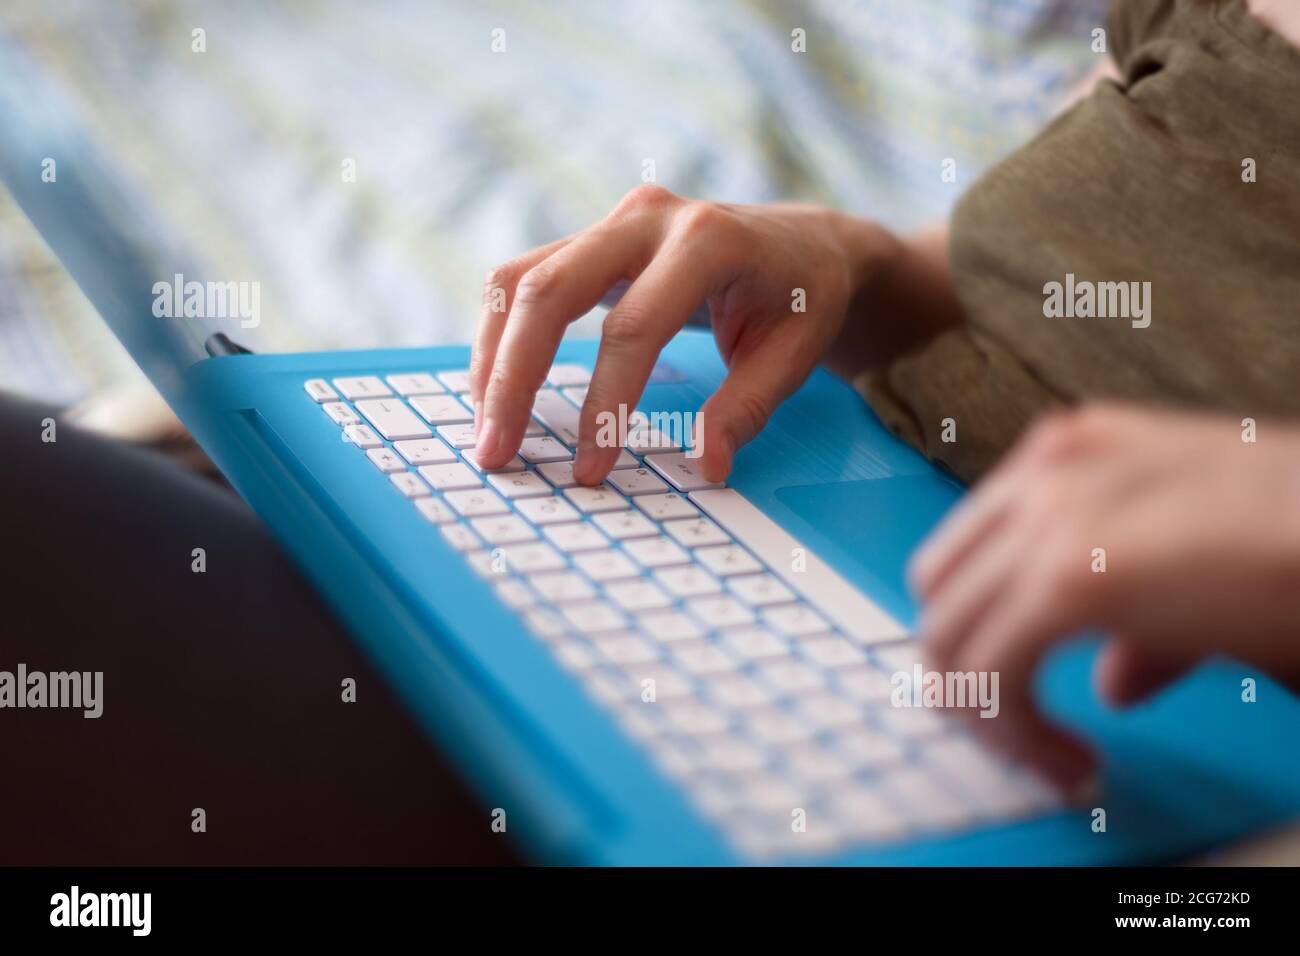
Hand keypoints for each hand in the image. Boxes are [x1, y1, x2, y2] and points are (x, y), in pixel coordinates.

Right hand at [469, 185, 895, 482]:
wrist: (805, 242)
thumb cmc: (804, 298)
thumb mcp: (796, 353)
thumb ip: (747, 408)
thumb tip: (706, 466)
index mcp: (707, 240)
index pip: (633, 328)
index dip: (605, 403)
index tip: (589, 470)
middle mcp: (648, 219)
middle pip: (550, 291)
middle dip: (514, 378)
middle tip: (496, 453)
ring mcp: (613, 222)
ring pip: (518, 279)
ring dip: (491, 357)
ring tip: (486, 428)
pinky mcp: (592, 240)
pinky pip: (523, 279)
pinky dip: (500, 335)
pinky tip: (496, 390)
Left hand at [909, 405, 1299, 788]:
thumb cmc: (1295, 548)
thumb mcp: (1199, 574)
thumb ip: (1138, 621)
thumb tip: (1110, 682)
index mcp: (1068, 453)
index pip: (967, 554)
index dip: (979, 633)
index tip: (1016, 695)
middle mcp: (1045, 470)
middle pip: (939, 593)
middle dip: (967, 675)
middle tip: (1021, 733)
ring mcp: (1050, 513)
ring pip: (947, 638)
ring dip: (986, 717)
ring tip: (1051, 758)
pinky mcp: (1069, 574)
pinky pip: (986, 672)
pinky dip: (1011, 733)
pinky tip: (1070, 760)